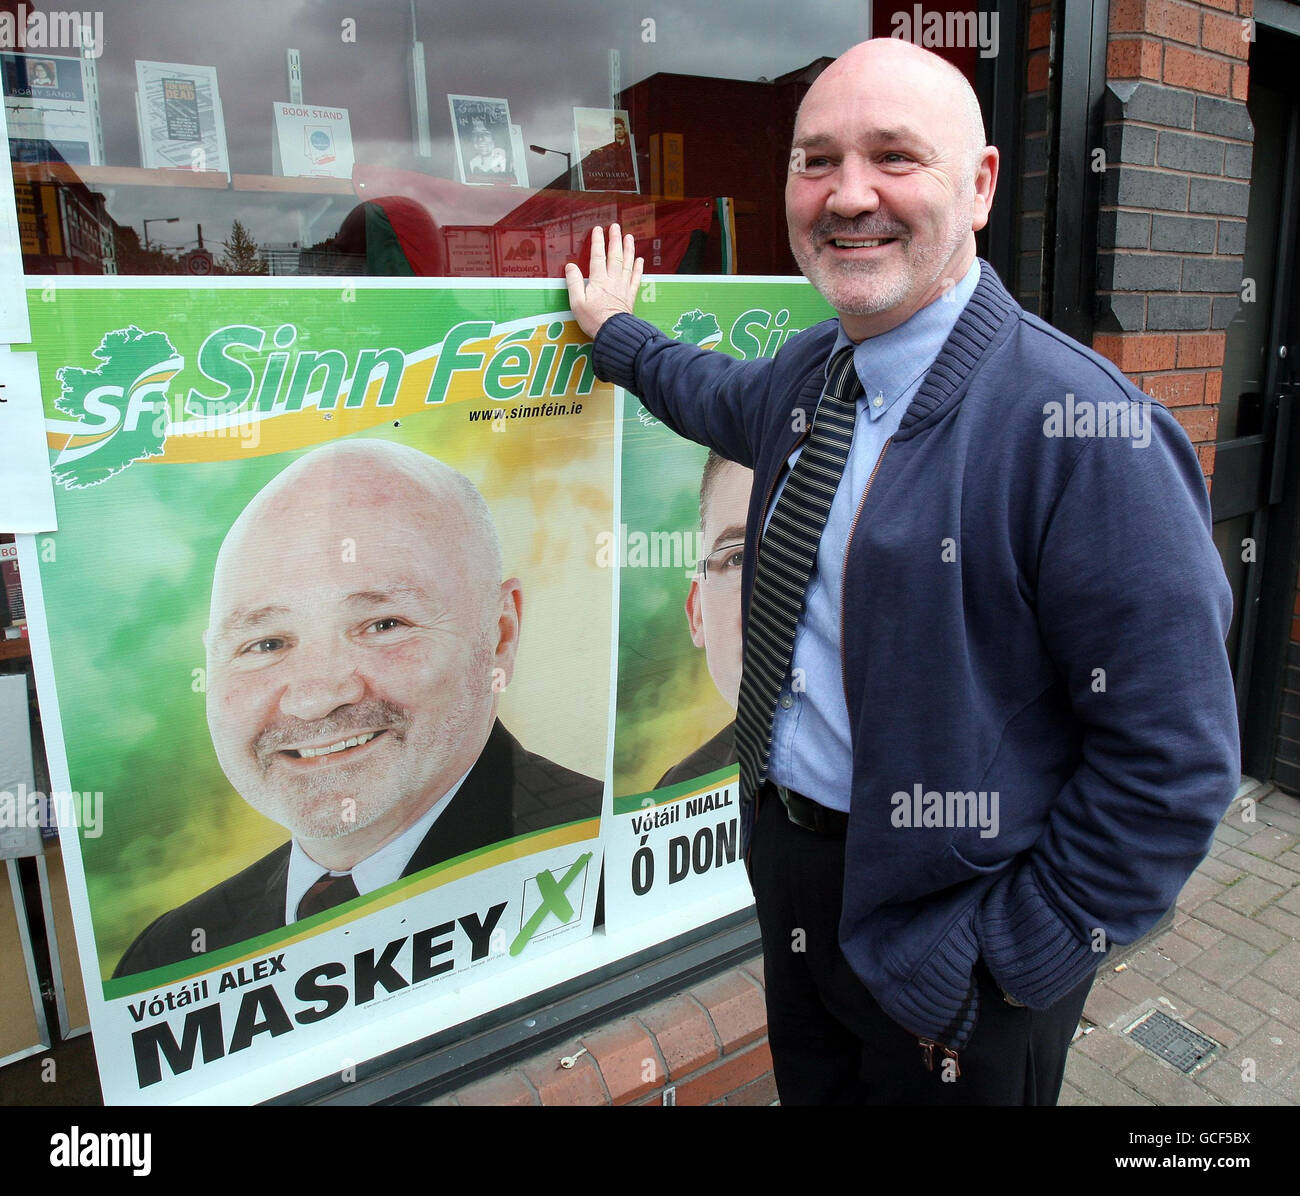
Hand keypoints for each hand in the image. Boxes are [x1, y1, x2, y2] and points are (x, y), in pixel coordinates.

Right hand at [564, 223, 643, 339]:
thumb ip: (573, 282)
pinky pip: (636, 278)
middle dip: (615, 239)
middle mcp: (613, 280)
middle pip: (615, 255)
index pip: (597, 256)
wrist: (613, 333)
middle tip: (616, 227)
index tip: (597, 230)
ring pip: (628, 263)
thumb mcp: (576, 302)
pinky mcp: (630, 296)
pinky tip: (640, 260)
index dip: (598, 241)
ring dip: (628, 249)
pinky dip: (639, 268)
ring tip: (629, 237)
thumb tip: (570, 266)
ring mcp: (623, 287)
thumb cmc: (594, 320)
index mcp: (598, 280)